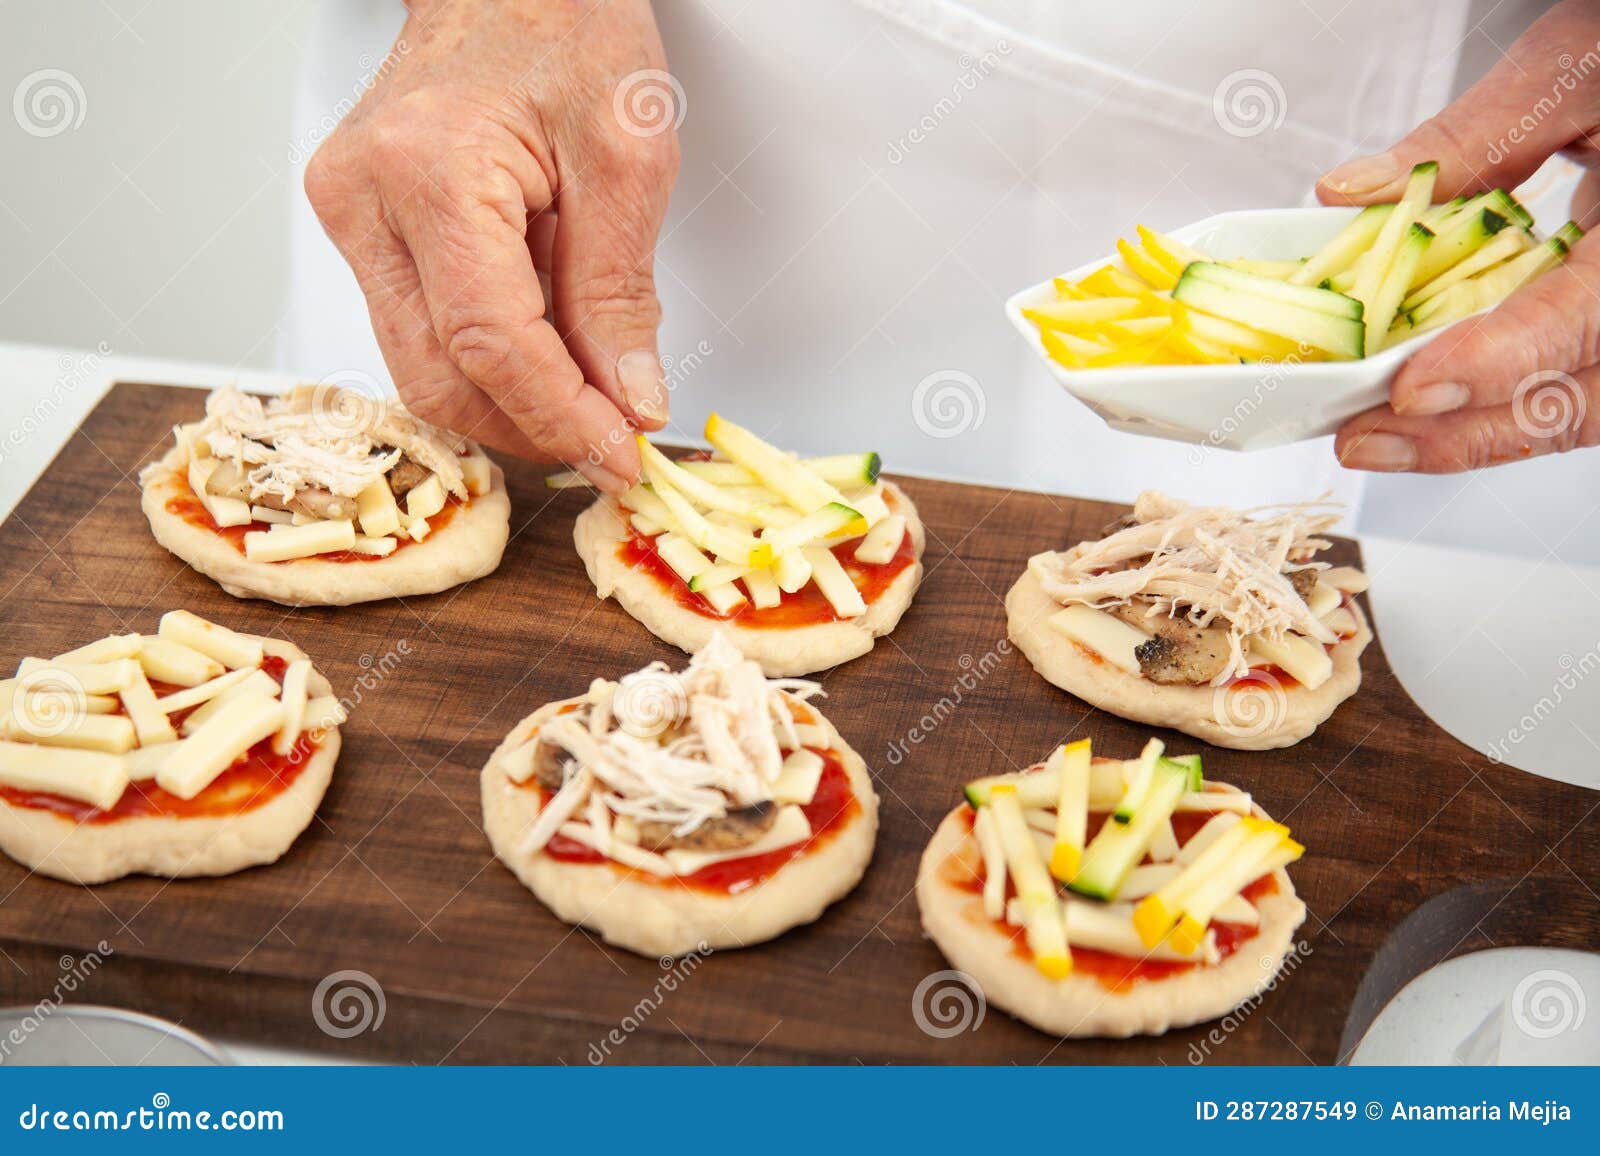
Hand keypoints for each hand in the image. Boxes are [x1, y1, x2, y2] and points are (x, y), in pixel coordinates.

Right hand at [303, 0, 679, 490]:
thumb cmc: (566, 27)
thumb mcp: (628, 155)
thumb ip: (620, 291)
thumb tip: (628, 400)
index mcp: (430, 170)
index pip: (489, 342)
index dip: (559, 416)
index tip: (619, 455)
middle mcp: (365, 198)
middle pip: (440, 374)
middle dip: (531, 427)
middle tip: (610, 447)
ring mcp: (351, 215)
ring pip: (423, 365)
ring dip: (510, 403)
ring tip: (590, 402)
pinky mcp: (362, 226)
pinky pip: (420, 328)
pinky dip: (489, 361)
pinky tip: (548, 355)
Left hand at [1316, 0, 1599, 472]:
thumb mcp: (1575, 67)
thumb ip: (1473, 138)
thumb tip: (1355, 192)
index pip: (1582, 321)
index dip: (1493, 363)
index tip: (1412, 389)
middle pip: (1575, 402)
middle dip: (1465, 432)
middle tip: (1363, 438)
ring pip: (1573, 410)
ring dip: (1471, 434)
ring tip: (1374, 440)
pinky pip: (1567, 386)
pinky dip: (1493, 405)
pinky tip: (1420, 410)